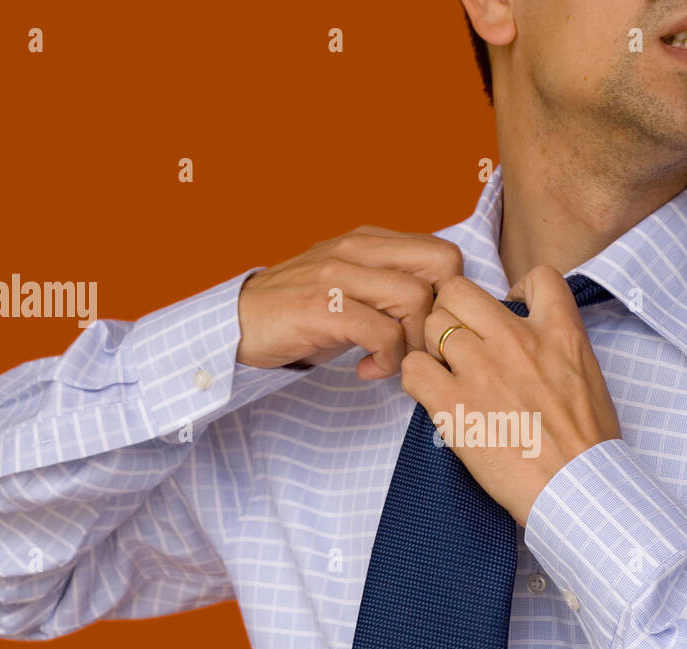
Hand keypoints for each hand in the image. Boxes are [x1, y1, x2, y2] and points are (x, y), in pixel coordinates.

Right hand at [235, 225, 462, 377]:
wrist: (236, 324)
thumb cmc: (301, 313)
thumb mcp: (351, 289)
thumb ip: (390, 288)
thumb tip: (440, 313)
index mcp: (369, 241)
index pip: (443, 253)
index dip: (449, 296)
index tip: (429, 329)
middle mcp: (357, 248)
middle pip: (442, 265)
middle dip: (443, 313)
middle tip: (421, 345)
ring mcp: (338, 275)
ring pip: (415, 298)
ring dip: (413, 343)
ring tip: (390, 362)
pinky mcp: (321, 307)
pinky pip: (382, 333)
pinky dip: (385, 360)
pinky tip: (367, 369)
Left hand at [399, 265, 621, 524]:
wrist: (578, 489)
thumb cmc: (587, 446)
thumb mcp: (588, 377)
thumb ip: (559, 345)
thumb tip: (534, 341)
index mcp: (558, 331)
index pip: (536, 275)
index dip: (512, 289)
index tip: (507, 311)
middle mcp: (516, 340)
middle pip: (458, 291)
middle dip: (453, 313)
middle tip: (460, 344)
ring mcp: (482, 369)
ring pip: (430, 325)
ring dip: (432, 347)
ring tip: (446, 373)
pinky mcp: (453, 404)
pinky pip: (412, 368)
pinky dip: (416, 379)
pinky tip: (434, 396)